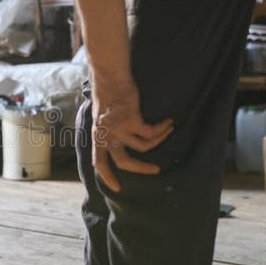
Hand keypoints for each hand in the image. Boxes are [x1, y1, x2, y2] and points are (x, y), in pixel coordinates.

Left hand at [91, 74, 173, 192]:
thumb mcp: (101, 115)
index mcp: (98, 135)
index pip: (99, 162)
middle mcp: (106, 134)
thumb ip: (107, 130)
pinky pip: (151, 132)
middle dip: (141, 169)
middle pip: (124, 162)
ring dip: (159, 140)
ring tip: (168, 132)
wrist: (111, 76)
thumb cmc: (108, 93)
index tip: (117, 188)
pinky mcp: (131, 119)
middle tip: (156, 170)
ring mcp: (118, 128)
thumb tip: (117, 142)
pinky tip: (167, 123)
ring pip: (143, 147)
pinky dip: (161, 129)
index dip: (107, 177)